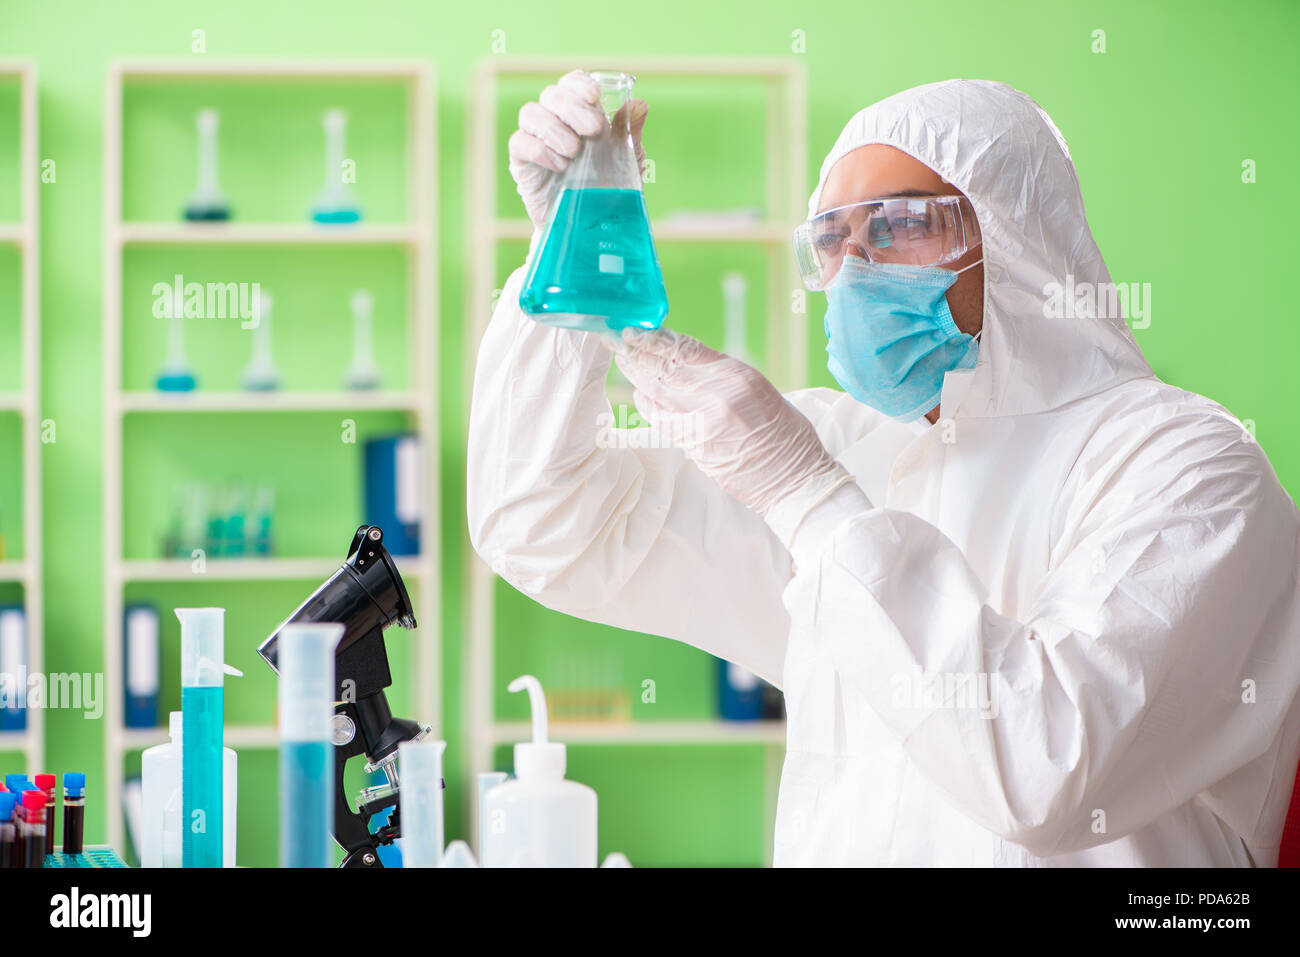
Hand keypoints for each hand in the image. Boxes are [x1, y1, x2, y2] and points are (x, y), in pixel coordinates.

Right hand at [508, 70, 648, 230]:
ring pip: (530, 113)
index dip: (580, 84)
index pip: (572, 83)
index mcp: (580, 113)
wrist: (591, 225)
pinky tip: (560, 165)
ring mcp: (536, 140)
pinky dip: (539, 150)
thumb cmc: (609, 186)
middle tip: (593, 130)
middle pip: (551, 95)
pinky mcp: (522, 162)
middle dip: (572, 108)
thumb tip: (640, 105)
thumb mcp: (627, 160)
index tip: (595, 96)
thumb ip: (630, 132)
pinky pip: (519, 143)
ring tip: (575, 152)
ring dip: (554, 129)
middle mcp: (555, 120)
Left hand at [608, 328, 845, 517]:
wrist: (795, 479)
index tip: (636, 329)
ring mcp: (705, 421)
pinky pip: (662, 420)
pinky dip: (648, 404)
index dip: (656, 338)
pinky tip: (638, 393)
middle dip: (637, 352)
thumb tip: (687, 364)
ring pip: (659, 391)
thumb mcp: (761, 390)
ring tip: (622, 359)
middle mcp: (720, 394)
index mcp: (739, 374)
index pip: (687, 348)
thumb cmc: (786, 435)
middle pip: (667, 367)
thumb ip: (724, 377)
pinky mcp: (696, 446)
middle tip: (615, 339)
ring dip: (637, 374)